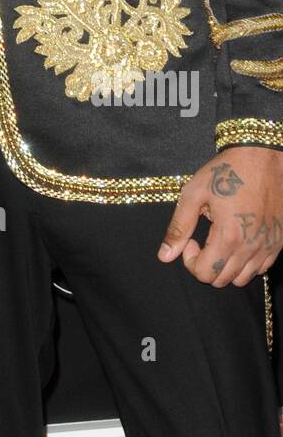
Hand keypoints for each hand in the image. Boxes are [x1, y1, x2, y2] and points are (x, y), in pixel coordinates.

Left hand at [157, 147, 282, 285]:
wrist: (262, 157)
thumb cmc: (226, 171)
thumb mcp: (194, 193)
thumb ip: (179, 227)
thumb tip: (164, 256)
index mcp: (229, 236)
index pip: (204, 274)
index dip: (190, 261)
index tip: (190, 240)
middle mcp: (252, 247)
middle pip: (222, 280)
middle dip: (205, 266)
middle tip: (201, 241)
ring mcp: (269, 246)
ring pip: (242, 278)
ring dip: (225, 267)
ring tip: (219, 242)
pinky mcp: (279, 241)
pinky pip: (261, 268)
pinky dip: (246, 264)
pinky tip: (237, 241)